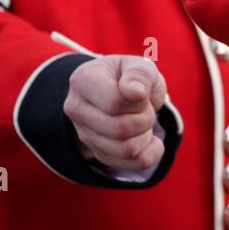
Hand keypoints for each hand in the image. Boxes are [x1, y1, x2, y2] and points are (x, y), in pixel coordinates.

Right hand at [63, 55, 167, 170]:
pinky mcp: (99, 154)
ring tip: (143, 121)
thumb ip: (140, 74)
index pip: (115, 103)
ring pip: (127, 149)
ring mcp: (85, 135)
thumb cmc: (129, 77)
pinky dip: (151, 152)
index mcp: (83, 81)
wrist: (119, 93)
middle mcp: (76, 109)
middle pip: (121, 129)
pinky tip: (148, 138)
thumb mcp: (138, 65)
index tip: (141, 93)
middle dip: (146, 118)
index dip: (139, 100)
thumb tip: (136, 94)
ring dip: (147, 135)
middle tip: (146, 108)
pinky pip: (133, 163)